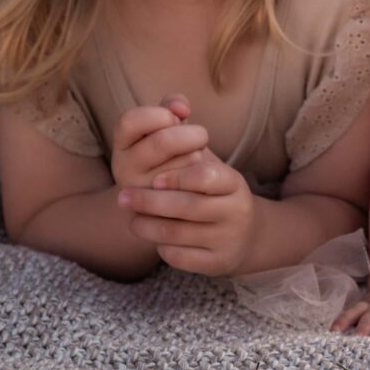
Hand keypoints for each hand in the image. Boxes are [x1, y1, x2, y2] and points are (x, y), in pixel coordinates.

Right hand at [109, 96, 209, 189]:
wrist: (167, 190)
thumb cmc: (169, 146)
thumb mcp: (165, 123)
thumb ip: (171, 106)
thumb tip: (181, 107)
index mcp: (122, 141)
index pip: (130, 121)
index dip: (159, 114)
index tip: (175, 117)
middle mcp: (124, 167)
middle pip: (162, 142)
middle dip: (192, 134)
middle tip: (200, 135)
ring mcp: (142, 190)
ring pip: (181, 163)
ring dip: (199, 152)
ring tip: (197, 153)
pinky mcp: (163, 206)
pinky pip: (192, 183)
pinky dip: (202, 172)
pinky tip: (198, 172)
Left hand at [118, 151, 255, 275]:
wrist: (247, 235)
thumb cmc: (216, 193)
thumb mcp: (210, 165)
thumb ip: (189, 138)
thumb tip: (174, 107)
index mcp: (235, 183)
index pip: (207, 176)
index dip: (178, 176)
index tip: (154, 177)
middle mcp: (236, 211)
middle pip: (188, 206)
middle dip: (150, 202)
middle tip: (122, 197)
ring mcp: (228, 238)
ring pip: (178, 234)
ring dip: (148, 226)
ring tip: (132, 219)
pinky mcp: (218, 263)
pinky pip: (180, 257)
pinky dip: (162, 248)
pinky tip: (154, 239)